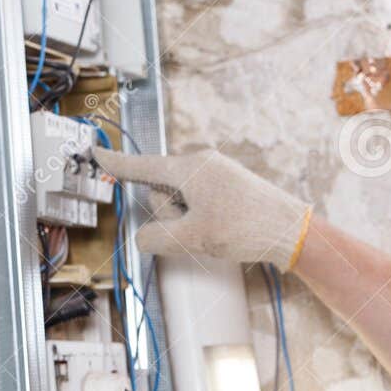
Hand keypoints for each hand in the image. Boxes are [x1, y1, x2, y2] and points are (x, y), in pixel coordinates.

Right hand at [95, 147, 312, 271]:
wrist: (295, 232)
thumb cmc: (247, 229)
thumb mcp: (193, 238)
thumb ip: (157, 238)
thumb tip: (144, 238)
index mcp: (189, 167)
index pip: (142, 167)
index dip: (116, 165)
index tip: (95, 152)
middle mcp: (201, 163)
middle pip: (162, 191)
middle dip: (170, 215)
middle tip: (201, 230)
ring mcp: (217, 174)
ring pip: (182, 200)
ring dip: (189, 221)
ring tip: (220, 230)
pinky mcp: (230, 187)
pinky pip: (200, 202)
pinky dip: (203, 220)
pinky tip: (225, 231)